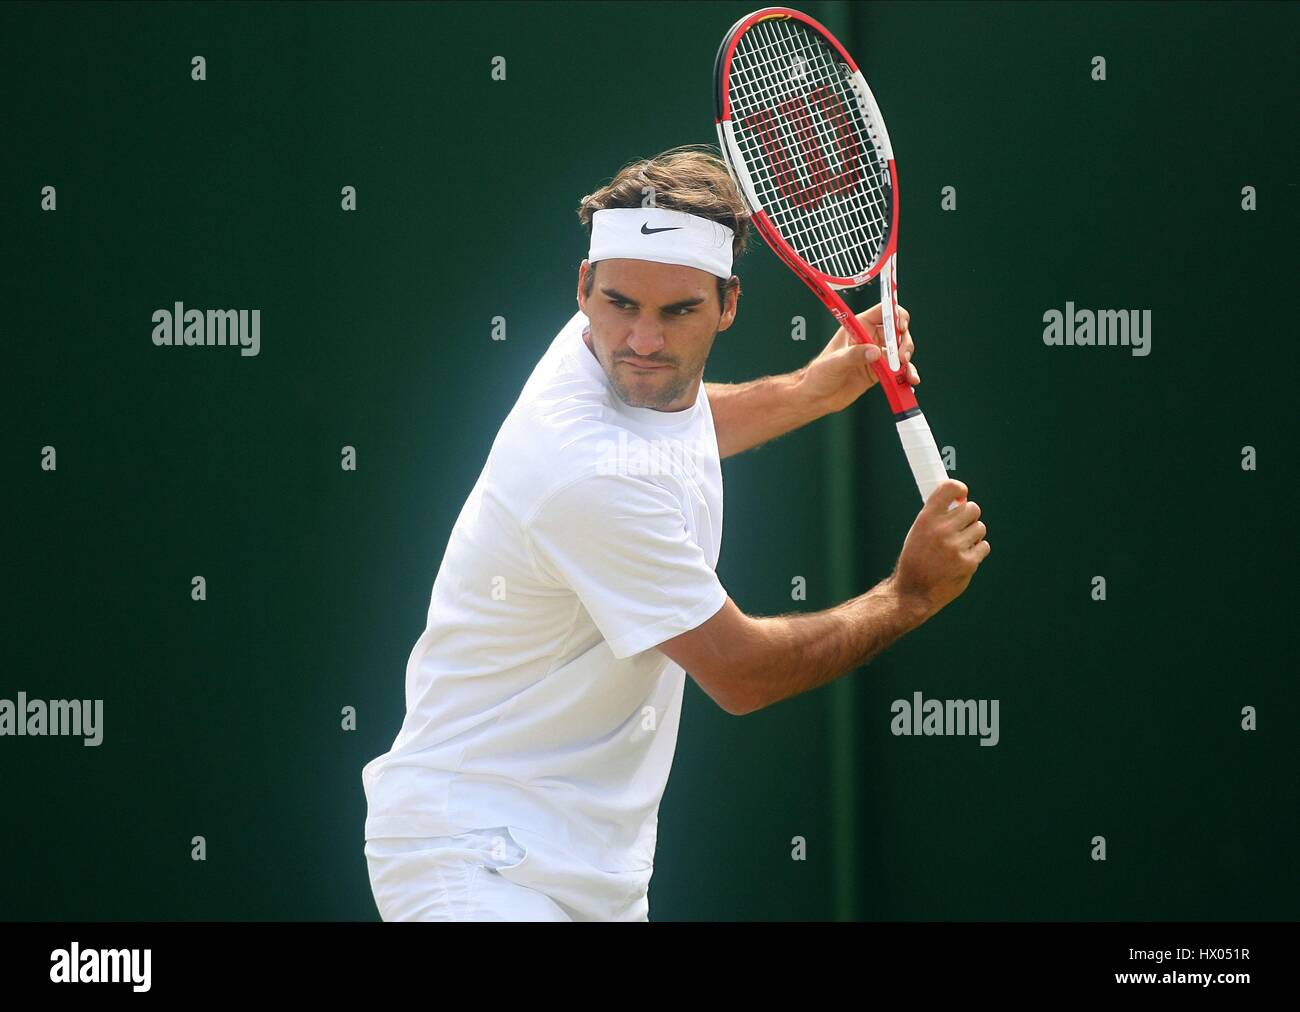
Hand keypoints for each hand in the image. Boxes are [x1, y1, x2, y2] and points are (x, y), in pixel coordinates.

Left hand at [796, 303, 918, 415]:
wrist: (817, 398)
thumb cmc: (819, 375)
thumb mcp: (834, 362)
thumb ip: (855, 355)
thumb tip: (876, 352)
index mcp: (858, 326)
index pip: (883, 312)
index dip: (895, 316)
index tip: (900, 328)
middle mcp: (870, 338)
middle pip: (897, 331)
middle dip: (904, 342)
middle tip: (901, 358)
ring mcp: (876, 355)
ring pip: (901, 351)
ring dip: (907, 360)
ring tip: (906, 373)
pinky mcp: (880, 372)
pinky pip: (899, 370)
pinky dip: (906, 374)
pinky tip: (910, 381)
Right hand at [890, 479, 988, 618]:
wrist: (913, 592)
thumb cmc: (914, 560)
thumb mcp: (916, 532)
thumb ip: (936, 516)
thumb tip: (960, 501)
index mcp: (926, 518)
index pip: (950, 488)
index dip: (959, 489)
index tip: (961, 494)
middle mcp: (941, 530)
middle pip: (972, 508)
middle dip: (968, 516)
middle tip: (960, 526)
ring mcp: (956, 547)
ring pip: (980, 528)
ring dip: (973, 535)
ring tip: (959, 545)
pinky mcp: (968, 562)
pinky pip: (984, 546)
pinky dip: (976, 551)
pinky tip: (962, 557)